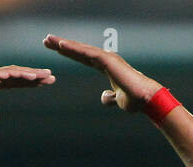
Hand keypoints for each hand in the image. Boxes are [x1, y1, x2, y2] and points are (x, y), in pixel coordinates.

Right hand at [0, 66, 53, 128]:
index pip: (13, 82)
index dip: (28, 83)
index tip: (43, 84)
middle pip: (17, 75)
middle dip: (35, 76)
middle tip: (51, 77)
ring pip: (15, 72)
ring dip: (32, 74)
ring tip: (47, 76)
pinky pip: (8, 74)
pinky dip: (22, 74)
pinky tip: (34, 77)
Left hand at [44, 34, 163, 111]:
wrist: (146, 99)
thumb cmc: (135, 100)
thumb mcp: (118, 100)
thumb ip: (110, 98)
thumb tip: (103, 97)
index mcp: (106, 67)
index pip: (83, 58)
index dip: (69, 53)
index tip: (55, 50)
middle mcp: (105, 59)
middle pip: (79, 50)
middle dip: (62, 45)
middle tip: (46, 40)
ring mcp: (107, 58)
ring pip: (81, 49)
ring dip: (64, 44)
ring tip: (48, 39)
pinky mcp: (108, 60)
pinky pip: (86, 53)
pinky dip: (73, 48)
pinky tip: (60, 45)